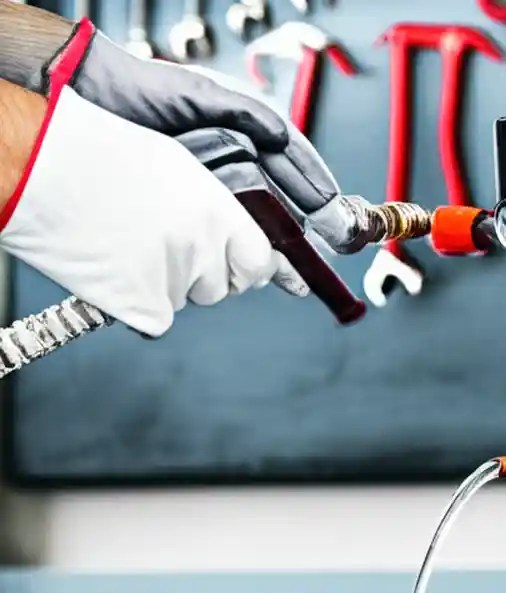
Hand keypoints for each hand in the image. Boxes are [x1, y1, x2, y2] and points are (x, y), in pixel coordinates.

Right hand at [0, 81, 283, 337]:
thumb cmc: (98, 155)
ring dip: (167, 286)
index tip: (245, 269)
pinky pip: (154, 320)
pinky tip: (116, 275)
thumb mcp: (178, 167)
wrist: (42, 167)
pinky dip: (137, 307)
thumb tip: (227, 231)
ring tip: (130, 250)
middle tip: (168, 251)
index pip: (260, 261)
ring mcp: (174, 279)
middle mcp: (204, 249)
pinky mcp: (141, 304)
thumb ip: (211, 206)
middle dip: (205, 276)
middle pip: (223, 286)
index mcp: (219, 212)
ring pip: (185, 299)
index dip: (251, 268)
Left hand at [43, 20, 372, 253]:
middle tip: (325, 256)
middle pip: (283, 204)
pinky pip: (222, 233)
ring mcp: (215, 189)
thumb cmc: (146, 91)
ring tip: (292, 275)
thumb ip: (247, 113)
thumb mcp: (203, 95)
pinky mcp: (190, 208)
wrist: (91, 101)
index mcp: (250, 136)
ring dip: (276, 249)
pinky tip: (247, 268)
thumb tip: (282, 140)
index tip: (336, 219)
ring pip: (256, 224)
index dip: (319, 194)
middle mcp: (238, 164)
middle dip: (305, 233)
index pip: (296, 168)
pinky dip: (237, 251)